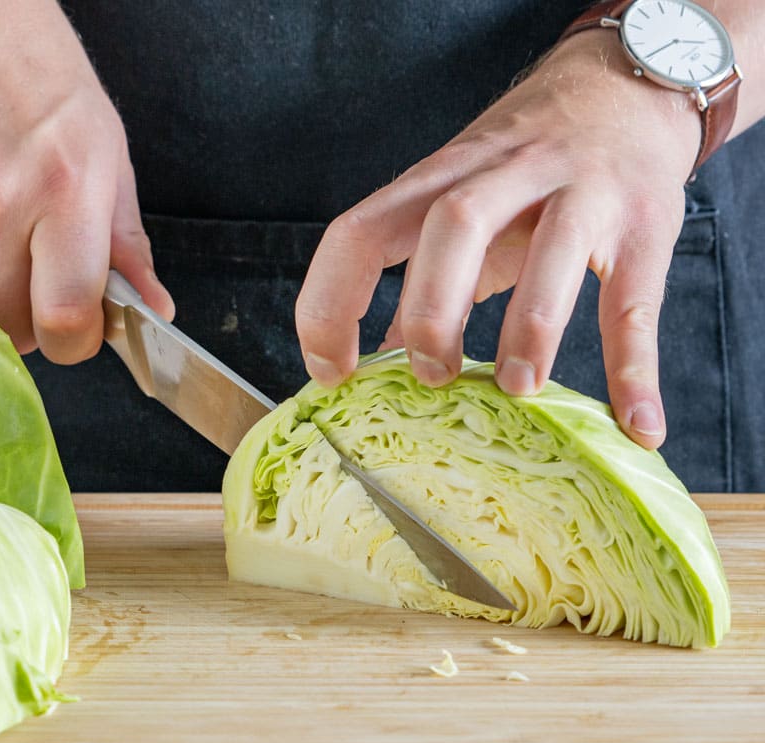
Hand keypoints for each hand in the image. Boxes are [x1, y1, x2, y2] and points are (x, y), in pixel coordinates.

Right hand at [0, 0, 172, 360]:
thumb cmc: (40, 79)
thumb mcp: (108, 154)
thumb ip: (126, 244)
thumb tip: (153, 307)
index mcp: (64, 192)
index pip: (65, 318)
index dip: (76, 341)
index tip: (81, 330)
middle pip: (11, 326)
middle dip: (33, 320)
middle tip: (45, 278)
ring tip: (4, 219)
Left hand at [295, 30, 701, 448]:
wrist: (626, 84)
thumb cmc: (527, 162)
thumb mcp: (461, 201)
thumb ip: (422, 275)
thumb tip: (378, 356)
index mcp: (441, 179)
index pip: (360, 230)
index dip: (331, 303)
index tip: (331, 372)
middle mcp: (506, 174)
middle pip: (453, 225)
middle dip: (431, 309)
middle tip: (431, 378)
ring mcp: (581, 192)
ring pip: (550, 251)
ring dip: (529, 330)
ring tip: (516, 388)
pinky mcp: (646, 223)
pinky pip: (636, 302)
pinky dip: (635, 368)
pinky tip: (636, 423)